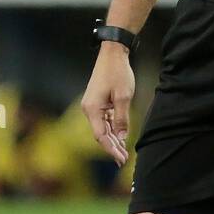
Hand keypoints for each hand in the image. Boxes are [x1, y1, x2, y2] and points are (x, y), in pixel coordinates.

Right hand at [81, 43, 134, 165]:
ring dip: (113, 139)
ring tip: (124, 152)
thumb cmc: (118, 72)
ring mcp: (92, 106)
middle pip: (100, 134)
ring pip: (102, 128)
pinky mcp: (97, 102)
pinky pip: (104, 120)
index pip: (101, 136)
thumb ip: (121, 119)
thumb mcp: (123, 97)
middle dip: (112, 147)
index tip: (121, 159)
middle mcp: (89, 109)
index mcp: (92, 109)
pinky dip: (112, 129)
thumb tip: (122, 137)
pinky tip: (120, 137)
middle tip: (124, 160)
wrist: (112, 53)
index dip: (111, 149)